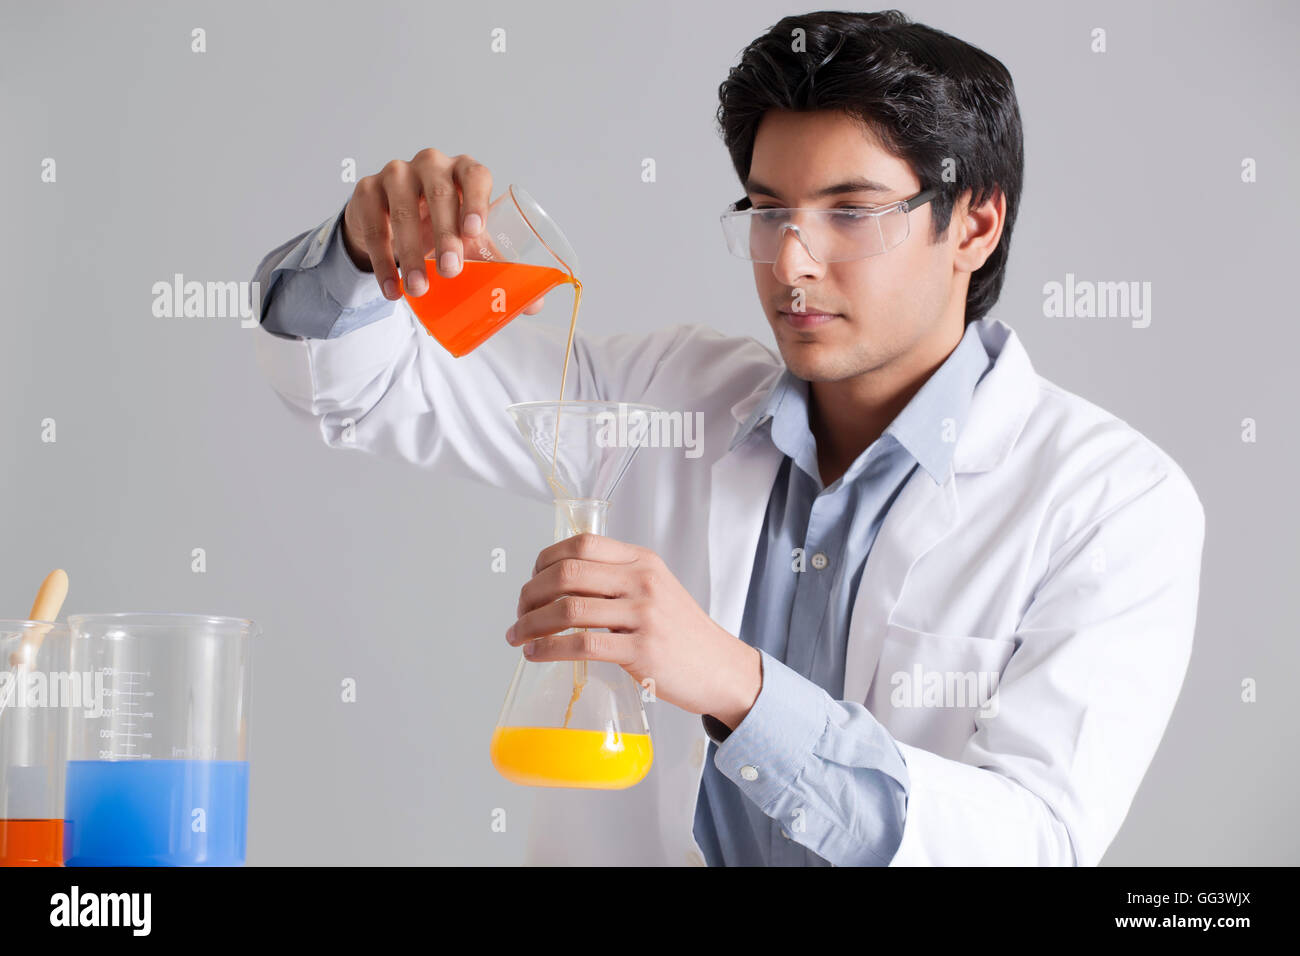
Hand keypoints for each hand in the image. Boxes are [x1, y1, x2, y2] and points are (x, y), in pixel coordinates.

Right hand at [340, 148, 546, 312]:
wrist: (392, 218)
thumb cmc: (441, 225)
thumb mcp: (468, 239)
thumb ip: (495, 264)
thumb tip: (532, 305)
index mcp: (464, 172)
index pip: (475, 176)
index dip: (476, 201)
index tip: (475, 232)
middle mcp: (431, 165)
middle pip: (440, 195)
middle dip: (445, 236)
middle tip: (450, 271)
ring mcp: (396, 173)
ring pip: (403, 210)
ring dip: (411, 254)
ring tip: (419, 289)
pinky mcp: (367, 191)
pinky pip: (373, 226)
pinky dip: (383, 262)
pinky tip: (392, 288)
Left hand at [507, 533, 762, 728]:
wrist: (721, 668)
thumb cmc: (682, 633)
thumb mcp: (656, 589)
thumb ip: (616, 579)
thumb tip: (560, 583)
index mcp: (641, 560)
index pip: (581, 544)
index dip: (544, 561)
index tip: (530, 583)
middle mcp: (641, 580)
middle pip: (566, 574)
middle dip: (529, 594)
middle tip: (518, 614)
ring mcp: (643, 615)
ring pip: (569, 610)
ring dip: (532, 624)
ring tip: (517, 637)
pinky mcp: (641, 651)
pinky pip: (583, 645)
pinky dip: (549, 649)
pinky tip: (536, 653)